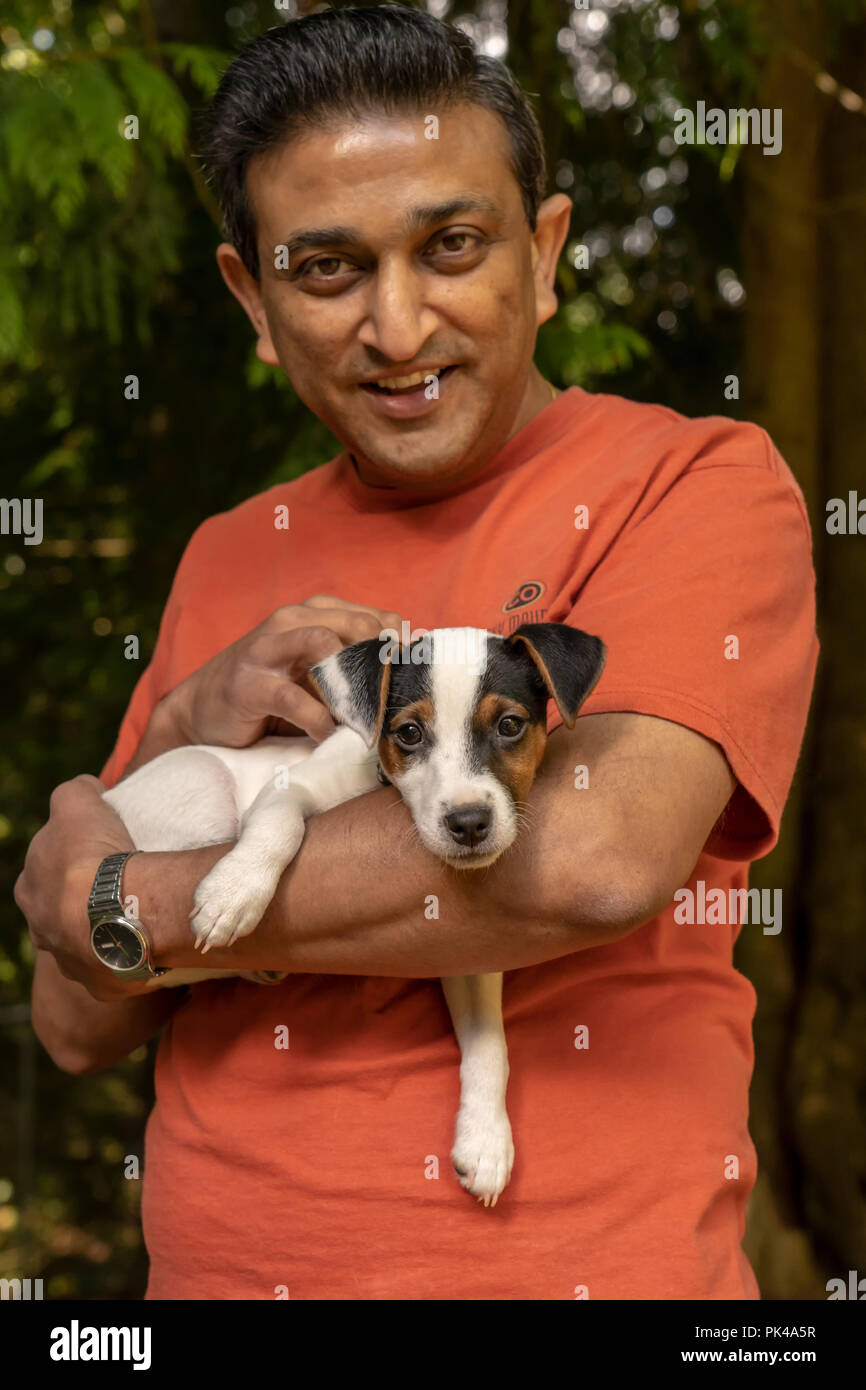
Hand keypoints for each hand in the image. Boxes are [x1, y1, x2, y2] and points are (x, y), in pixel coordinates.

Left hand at [14, 775, 146, 1000]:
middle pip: (58, 913)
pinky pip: (115, 966)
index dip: (67, 859)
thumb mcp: (77, 802)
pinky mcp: (100, 982)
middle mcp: (40, 929)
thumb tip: (87, 787)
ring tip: (134, 914)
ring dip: (102, 931)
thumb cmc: (92, 857)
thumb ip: (75, 790)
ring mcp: (69, 960)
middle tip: (115, 885)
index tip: (95, 852)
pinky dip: (127, 953)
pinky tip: (146, 939)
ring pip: (84, 943)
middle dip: (79, 901)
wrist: (120, 914)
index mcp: (29, 888)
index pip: (43, 870)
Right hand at [161, 594, 403, 747]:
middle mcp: (292, 620)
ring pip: (324, 645)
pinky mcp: (248, 684)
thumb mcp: (317, 672)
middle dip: (383, 663)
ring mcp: (267, 648)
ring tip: (365, 717)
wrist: (202, 710)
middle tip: (395, 700)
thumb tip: (410, 682)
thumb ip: (354, 667)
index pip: (378, 618)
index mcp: (316, 613)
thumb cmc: (271, 691)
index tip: (418, 680)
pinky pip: (293, 697)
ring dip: (352, 685)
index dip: (403, 649)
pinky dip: (318, 720)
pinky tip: (328, 736)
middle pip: (357, 625)